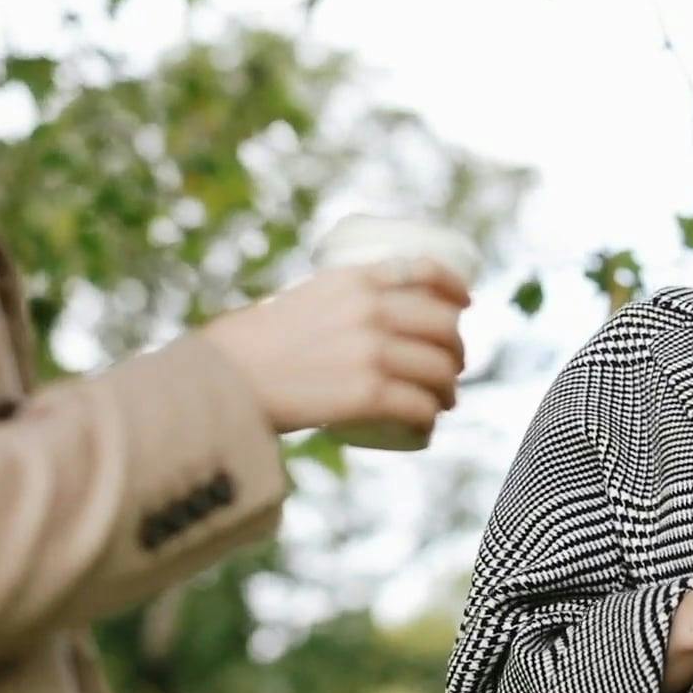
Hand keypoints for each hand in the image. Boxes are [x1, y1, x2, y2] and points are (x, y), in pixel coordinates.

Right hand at [198, 258, 470, 434]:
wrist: (227, 379)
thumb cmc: (255, 345)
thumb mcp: (304, 300)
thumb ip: (339, 304)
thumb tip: (366, 320)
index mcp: (356, 279)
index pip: (427, 271)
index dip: (455, 288)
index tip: (465, 303)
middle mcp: (371, 310)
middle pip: (442, 327)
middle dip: (456, 350)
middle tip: (450, 368)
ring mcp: (372, 352)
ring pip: (438, 370)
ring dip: (448, 388)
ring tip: (443, 400)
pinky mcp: (368, 394)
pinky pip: (419, 406)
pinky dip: (429, 416)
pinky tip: (428, 421)